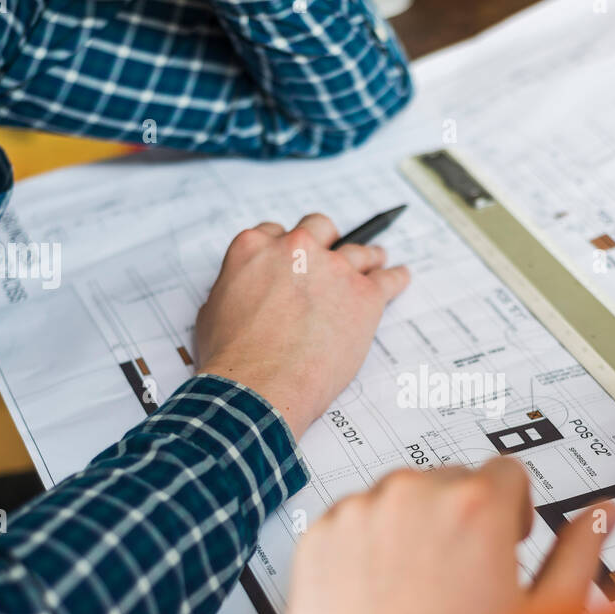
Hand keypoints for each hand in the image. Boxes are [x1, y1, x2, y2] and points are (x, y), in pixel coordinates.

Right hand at [195, 214, 409, 438]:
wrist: (259, 385)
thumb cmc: (233, 358)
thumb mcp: (213, 312)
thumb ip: (235, 290)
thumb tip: (244, 294)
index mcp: (255, 248)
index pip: (277, 232)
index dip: (289, 247)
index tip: (297, 256)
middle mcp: (297, 250)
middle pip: (320, 228)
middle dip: (327, 240)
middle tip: (334, 252)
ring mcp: (334, 269)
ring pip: (359, 251)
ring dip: (368, 256)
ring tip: (376, 260)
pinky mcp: (364, 294)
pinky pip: (388, 279)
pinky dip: (396, 277)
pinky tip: (400, 277)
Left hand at [285, 459, 614, 613]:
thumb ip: (579, 553)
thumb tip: (604, 514)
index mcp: (478, 503)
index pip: (507, 472)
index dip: (512, 511)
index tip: (503, 544)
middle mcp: (416, 491)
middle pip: (452, 482)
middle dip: (461, 519)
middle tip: (459, 578)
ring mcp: (363, 508)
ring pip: (400, 498)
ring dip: (413, 527)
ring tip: (416, 591)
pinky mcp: (321, 531)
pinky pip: (354, 520)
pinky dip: (366, 545)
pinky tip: (379, 594)